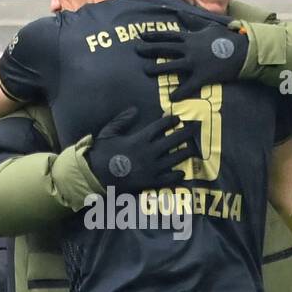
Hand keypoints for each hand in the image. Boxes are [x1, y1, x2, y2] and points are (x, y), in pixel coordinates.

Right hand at [85, 107, 199, 193]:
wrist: (95, 176)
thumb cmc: (101, 154)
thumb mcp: (108, 132)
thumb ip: (122, 120)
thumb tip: (134, 109)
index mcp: (139, 139)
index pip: (159, 127)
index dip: (170, 121)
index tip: (178, 118)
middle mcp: (148, 152)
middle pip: (173, 141)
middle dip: (186, 133)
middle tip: (196, 128)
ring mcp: (151, 168)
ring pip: (174, 159)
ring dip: (186, 153)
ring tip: (194, 149)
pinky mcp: (149, 182)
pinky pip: (167, 179)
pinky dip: (176, 176)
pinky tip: (182, 173)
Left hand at [134, 12, 249, 101]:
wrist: (242, 51)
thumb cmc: (226, 38)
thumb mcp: (208, 27)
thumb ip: (192, 21)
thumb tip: (180, 14)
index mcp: (190, 38)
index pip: (168, 36)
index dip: (154, 36)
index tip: (141, 36)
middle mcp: (189, 49)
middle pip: (165, 49)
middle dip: (150, 49)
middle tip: (136, 50)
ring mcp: (195, 63)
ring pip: (172, 66)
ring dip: (158, 69)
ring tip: (146, 71)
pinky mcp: (202, 76)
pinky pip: (188, 86)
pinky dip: (180, 93)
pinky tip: (171, 98)